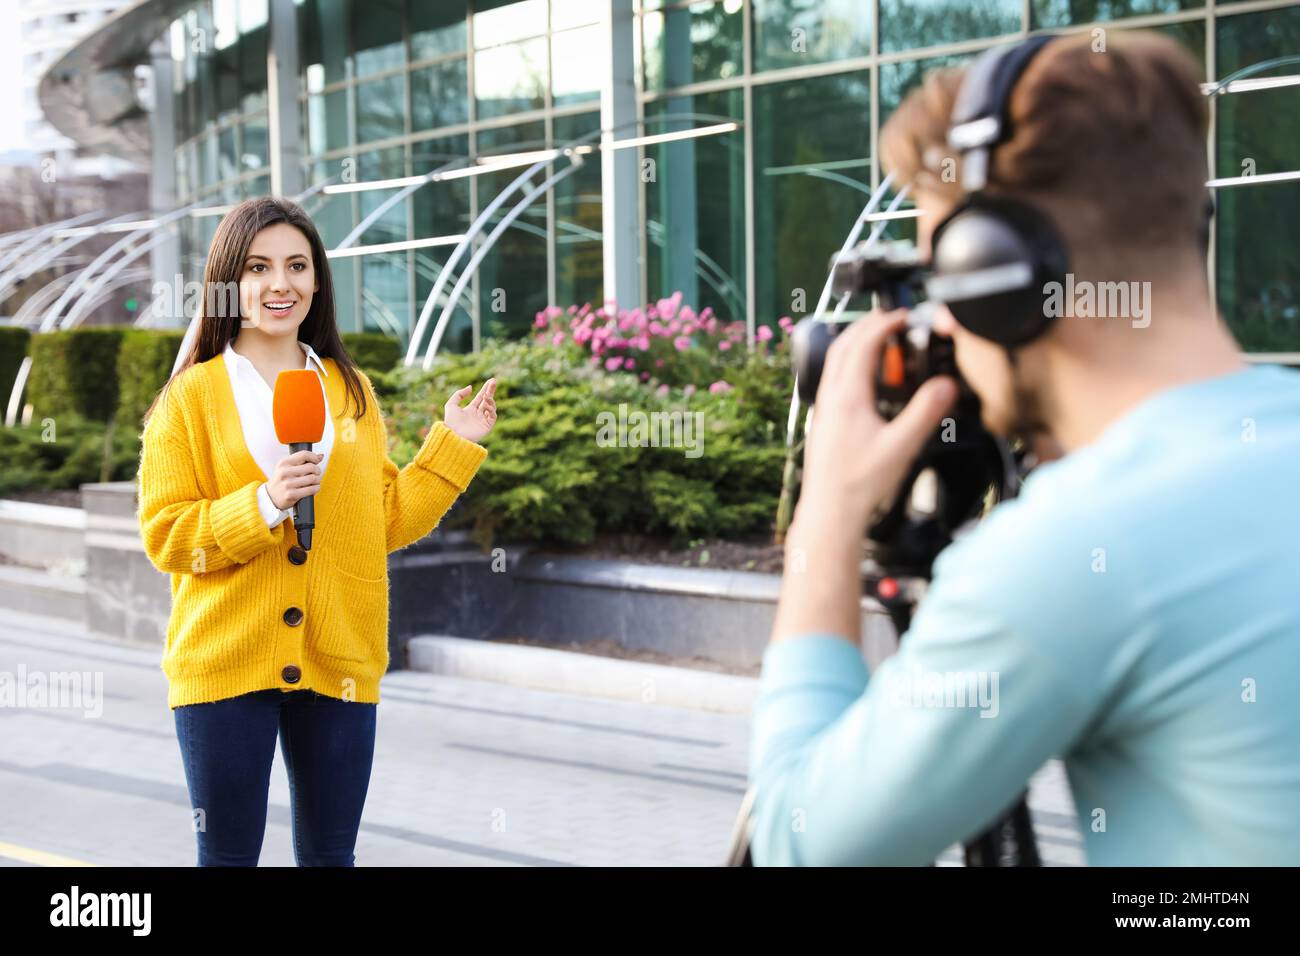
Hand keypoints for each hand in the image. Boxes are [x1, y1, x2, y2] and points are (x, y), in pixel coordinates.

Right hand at [267, 450, 322, 510]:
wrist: (270, 497)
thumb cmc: (281, 480)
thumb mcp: (287, 467)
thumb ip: (302, 460)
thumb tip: (321, 456)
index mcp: (284, 463)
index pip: (304, 454)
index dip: (314, 457)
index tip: (317, 461)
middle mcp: (285, 472)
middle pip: (311, 467)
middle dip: (317, 470)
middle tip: (316, 473)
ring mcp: (288, 484)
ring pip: (313, 478)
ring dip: (318, 480)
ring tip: (314, 481)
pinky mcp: (292, 494)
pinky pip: (312, 489)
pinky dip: (316, 488)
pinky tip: (313, 488)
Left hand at [443, 378, 497, 443]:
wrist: (454, 435)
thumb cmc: (451, 421)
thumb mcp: (451, 404)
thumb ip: (459, 394)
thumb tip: (471, 387)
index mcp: (471, 410)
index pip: (481, 397)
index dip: (486, 389)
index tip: (491, 381)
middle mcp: (478, 415)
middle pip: (488, 400)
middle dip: (491, 390)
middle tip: (494, 381)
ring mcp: (483, 420)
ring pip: (492, 407)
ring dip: (490, 400)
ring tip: (485, 396)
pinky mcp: (487, 427)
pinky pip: (493, 416)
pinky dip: (491, 409)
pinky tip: (485, 405)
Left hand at [798, 310, 957, 532]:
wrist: (830, 511)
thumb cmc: (859, 484)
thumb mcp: (902, 447)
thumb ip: (925, 413)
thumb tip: (946, 385)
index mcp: (847, 397)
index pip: (863, 345)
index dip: (884, 324)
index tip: (903, 315)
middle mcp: (830, 398)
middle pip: (843, 345)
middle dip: (867, 325)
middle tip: (891, 318)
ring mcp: (823, 409)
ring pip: (835, 361)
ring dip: (856, 342)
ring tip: (879, 339)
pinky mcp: (823, 421)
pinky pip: (834, 379)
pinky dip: (849, 364)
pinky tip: (864, 378)